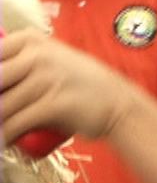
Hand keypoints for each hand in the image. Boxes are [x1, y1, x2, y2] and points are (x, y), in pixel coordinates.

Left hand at [1, 33, 142, 144]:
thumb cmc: (80, 85)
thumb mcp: (50, 61)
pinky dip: (4, 137)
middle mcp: (38, 55)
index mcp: (31, 40)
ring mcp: (46, 79)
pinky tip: (4, 142)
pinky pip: (15, 124)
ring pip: (0, 106)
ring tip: (0, 130)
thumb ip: (19, 62)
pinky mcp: (54, 104)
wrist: (118, 104)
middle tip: (1, 113)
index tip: (1, 91)